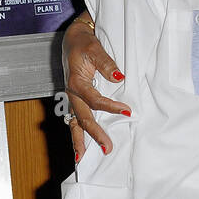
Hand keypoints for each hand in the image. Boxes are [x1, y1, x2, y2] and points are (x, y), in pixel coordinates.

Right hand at [62, 14, 125, 161]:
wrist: (72, 38)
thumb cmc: (83, 43)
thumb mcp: (95, 49)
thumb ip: (106, 64)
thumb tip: (120, 78)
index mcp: (76, 82)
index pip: (94, 100)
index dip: (110, 107)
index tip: (127, 112)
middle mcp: (71, 93)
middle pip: (82, 118)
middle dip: (94, 135)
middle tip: (107, 148)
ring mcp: (71, 98)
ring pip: (74, 123)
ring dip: (79, 141)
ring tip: (81, 159)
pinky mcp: (74, 99)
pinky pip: (74, 119)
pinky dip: (76, 134)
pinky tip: (79, 148)